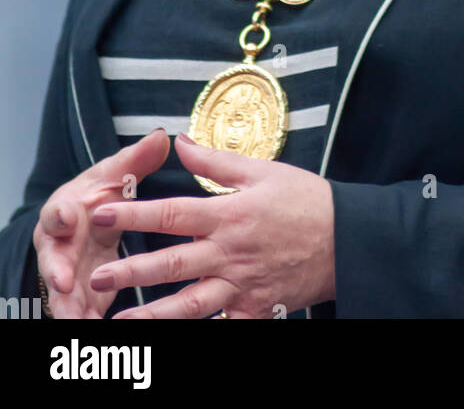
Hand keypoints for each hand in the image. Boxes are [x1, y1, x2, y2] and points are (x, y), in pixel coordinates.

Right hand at [33, 129, 170, 318]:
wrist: (85, 222)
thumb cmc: (97, 195)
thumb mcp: (114, 177)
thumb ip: (135, 161)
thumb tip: (160, 134)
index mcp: (66, 210)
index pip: (58, 211)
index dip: (59, 215)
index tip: (65, 217)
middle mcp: (60, 245)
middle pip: (53, 260)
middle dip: (57, 272)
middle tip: (63, 283)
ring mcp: (66, 273)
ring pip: (63, 294)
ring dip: (70, 307)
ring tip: (80, 321)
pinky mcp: (79, 295)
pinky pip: (81, 312)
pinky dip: (88, 321)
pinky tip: (99, 333)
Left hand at [87, 133, 335, 318]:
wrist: (347, 237)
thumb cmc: (306, 199)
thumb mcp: (262, 170)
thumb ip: (215, 160)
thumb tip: (180, 141)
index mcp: (229, 214)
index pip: (171, 214)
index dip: (134, 214)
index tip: (102, 214)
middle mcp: (230, 252)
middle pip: (172, 263)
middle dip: (131, 271)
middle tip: (98, 275)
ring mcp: (242, 285)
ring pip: (190, 304)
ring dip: (154, 314)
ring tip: (121, 321)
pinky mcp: (256, 309)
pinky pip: (224, 326)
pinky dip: (204, 332)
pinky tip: (176, 338)